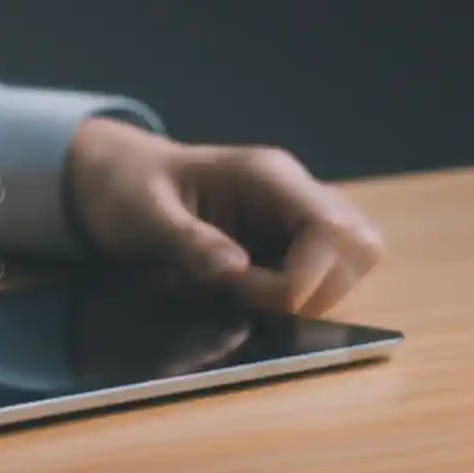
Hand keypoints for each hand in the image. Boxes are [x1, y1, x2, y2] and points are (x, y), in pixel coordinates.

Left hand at [68, 119, 384, 314]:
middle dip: (314, 290)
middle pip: (359, 248)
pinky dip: (294, 293)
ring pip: (350, 263)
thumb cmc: (126, 188)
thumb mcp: (144, 216)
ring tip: (242, 292)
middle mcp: (294, 192)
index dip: (300, 279)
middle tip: (246, 296)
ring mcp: (295, 216)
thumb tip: (234, 270)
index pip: (331, 230)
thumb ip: (189, 242)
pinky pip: (322, 273)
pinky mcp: (286, 240)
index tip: (242, 291)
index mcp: (266, 176)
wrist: (114, 177)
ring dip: (307, 294)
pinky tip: (246, 291)